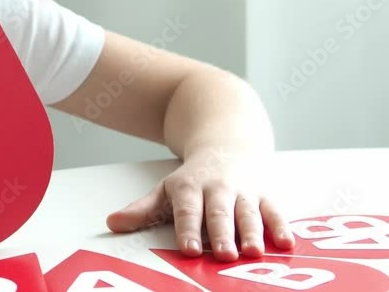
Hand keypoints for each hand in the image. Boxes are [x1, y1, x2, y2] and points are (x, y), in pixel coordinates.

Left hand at [105, 148, 295, 260]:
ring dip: (252, 233)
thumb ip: (142, 210)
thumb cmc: (193, 177)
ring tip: (253, 252)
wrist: (227, 142)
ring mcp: (244, 191)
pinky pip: (275, 211)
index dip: (187, 229)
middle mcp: (217, 189)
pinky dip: (281, 226)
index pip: (187, 210)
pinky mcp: (266, 195)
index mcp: (189, 188)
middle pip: (219, 213)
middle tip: (224, 255)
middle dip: (222, 234)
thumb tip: (111, 224)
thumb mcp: (166, 189)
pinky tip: (285, 243)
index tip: (188, 249)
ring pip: (248, 213)